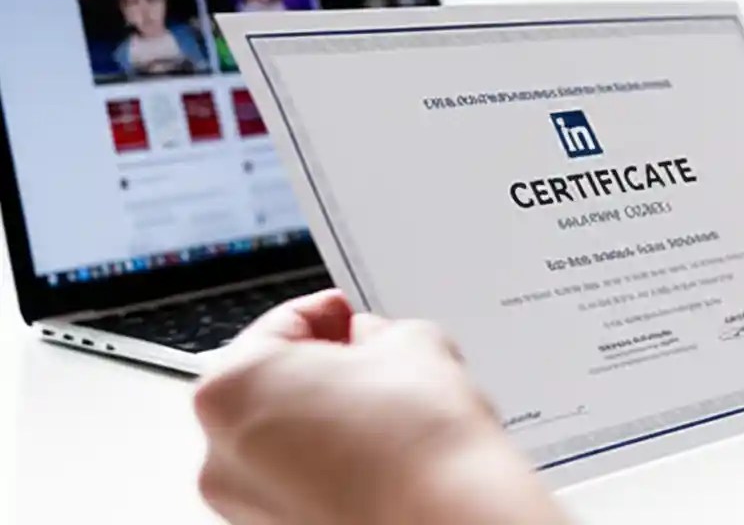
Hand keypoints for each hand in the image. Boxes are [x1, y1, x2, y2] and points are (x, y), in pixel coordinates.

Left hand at [194, 290, 565, 524]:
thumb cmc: (420, 446)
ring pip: (284, 436)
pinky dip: (329, 463)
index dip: (329, 313)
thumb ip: (374, 330)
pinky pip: (297, 480)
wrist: (449, 516)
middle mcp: (220, 454)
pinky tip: (379, 454)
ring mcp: (245, 504)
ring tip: (383, 411)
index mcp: (231, 389)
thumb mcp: (408, 341)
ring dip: (326, 416)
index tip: (349, 315)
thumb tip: (370, 341)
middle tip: (373, 361)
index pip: (282, 324)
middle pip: (274, 383)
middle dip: (324, 367)